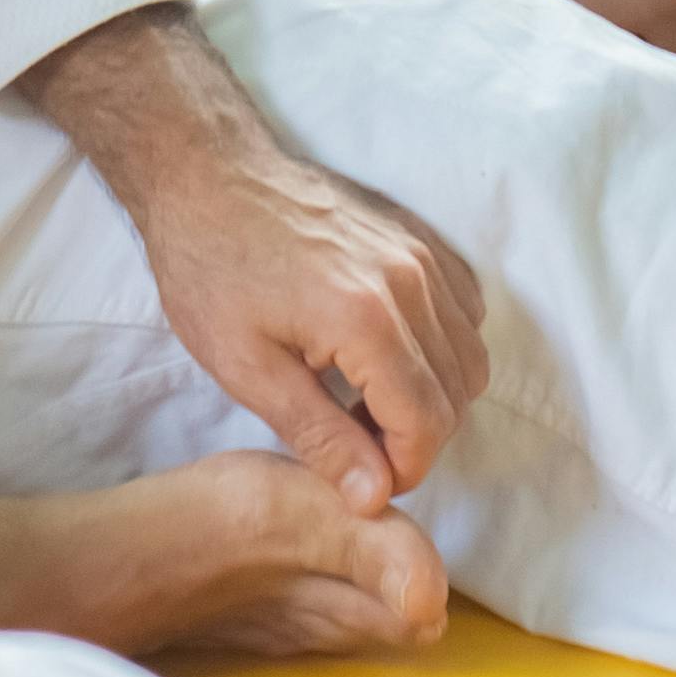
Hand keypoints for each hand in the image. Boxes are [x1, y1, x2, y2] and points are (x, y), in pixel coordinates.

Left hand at [18, 2, 493, 511]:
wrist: (206, 176)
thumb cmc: (211, 270)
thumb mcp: (246, 369)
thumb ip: (320, 437)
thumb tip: (373, 500)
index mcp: (367, 318)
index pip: (428, 425)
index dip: (402, 471)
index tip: (360, 481)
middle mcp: (411, 280)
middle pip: (457, 395)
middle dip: (417, 439)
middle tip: (354, 445)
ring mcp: (422, 251)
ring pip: (469, 355)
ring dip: (432, 395)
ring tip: (363, 401)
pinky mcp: (420, 234)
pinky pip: (465, 309)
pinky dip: (443, 347)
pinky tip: (384, 355)